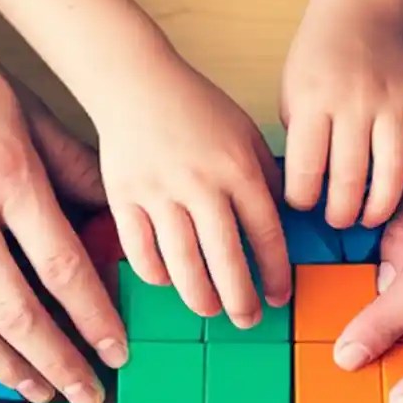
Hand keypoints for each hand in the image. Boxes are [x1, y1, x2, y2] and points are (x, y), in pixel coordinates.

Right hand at [0, 12, 123, 402]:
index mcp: (10, 180)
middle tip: (88, 394)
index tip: (118, 352)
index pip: (64, 269)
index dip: (95, 319)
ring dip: (4, 366)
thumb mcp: (26, 108)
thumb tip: (114, 212)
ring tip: (38, 391)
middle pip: (18, 310)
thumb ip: (70, 165)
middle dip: (59, 361)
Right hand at [95, 56, 290, 325]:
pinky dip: (155, 273)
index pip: (265, 234)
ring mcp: (158, 194)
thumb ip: (264, 177)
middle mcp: (200, 185)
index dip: (274, 272)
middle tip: (248, 320)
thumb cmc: (196, 107)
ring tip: (212, 310)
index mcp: (238, 169)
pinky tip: (169, 282)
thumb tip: (278, 226)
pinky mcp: (123, 198)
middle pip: (225, 259)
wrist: (135, 82)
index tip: (279, 296)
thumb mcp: (245, 133)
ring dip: (200, 296)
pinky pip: (140, 250)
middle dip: (240, 299)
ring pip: (182, 263)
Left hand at [280, 5, 402, 228]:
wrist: (357, 16)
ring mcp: (391, 102)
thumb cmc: (317, 64)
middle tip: (339, 219)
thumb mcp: (290, 98)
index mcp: (313, 104)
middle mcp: (353, 104)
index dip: (301, 199)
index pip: (306, 171)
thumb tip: (310, 194)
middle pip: (351, 179)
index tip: (303, 203)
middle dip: (341, 213)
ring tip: (369, 216)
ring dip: (380, 206)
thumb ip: (300, 142)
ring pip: (392, 171)